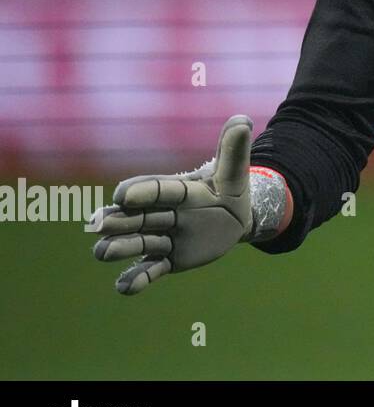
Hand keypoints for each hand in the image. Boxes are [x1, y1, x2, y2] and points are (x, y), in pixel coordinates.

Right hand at [89, 115, 254, 294]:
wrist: (233, 218)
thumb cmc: (228, 190)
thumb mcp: (233, 173)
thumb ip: (233, 150)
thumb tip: (243, 119)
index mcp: (178, 190)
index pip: (158, 190)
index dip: (143, 191)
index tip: (123, 194)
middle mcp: (163, 213)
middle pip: (138, 217)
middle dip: (119, 220)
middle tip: (98, 223)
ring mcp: (163, 237)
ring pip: (139, 243)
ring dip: (121, 247)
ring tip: (103, 252)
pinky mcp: (168, 259)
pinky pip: (151, 269)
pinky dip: (137, 278)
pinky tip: (123, 287)